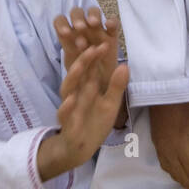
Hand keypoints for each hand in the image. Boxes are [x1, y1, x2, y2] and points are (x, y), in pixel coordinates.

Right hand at [53, 6, 126, 126]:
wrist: (81, 147)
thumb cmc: (95, 122)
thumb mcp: (111, 103)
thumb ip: (117, 85)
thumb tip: (125, 64)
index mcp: (87, 85)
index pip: (91, 66)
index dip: (97, 53)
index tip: (106, 41)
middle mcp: (76, 91)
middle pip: (78, 71)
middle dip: (83, 58)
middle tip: (92, 45)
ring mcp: (69, 105)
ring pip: (68, 87)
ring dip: (73, 76)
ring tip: (81, 65)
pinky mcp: (66, 122)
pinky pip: (64, 113)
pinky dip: (66, 107)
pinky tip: (70, 100)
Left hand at [54, 6, 119, 89]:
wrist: (99, 83)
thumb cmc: (81, 74)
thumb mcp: (72, 68)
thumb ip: (73, 56)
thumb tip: (79, 44)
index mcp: (68, 34)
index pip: (60, 21)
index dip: (62, 23)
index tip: (65, 33)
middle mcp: (82, 28)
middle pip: (77, 12)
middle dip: (77, 18)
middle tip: (80, 27)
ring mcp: (97, 29)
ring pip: (94, 12)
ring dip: (93, 15)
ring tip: (93, 23)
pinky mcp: (112, 35)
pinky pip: (113, 23)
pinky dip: (111, 21)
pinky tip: (108, 25)